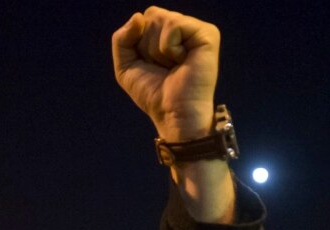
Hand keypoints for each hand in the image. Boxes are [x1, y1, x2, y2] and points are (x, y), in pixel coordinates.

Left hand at [112, 7, 219, 141]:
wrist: (172, 113)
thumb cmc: (153, 93)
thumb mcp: (126, 65)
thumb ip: (121, 38)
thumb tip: (138, 16)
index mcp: (169, 32)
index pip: (143, 18)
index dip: (139, 43)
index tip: (152, 65)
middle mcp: (185, 28)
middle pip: (151, 15)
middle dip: (147, 45)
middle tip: (164, 67)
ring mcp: (197, 30)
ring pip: (161, 19)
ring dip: (158, 49)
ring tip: (173, 66)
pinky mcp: (207, 34)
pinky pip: (174, 25)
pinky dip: (169, 47)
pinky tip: (182, 62)